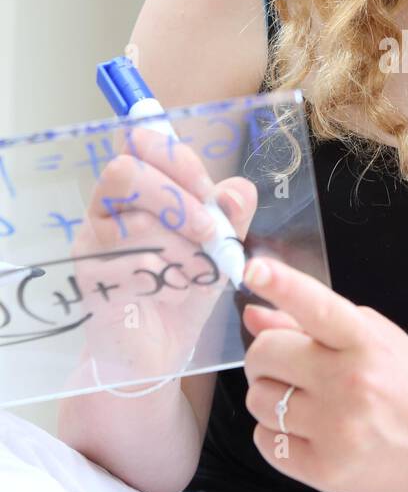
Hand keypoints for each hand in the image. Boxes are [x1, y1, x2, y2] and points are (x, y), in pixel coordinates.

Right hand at [69, 127, 257, 389]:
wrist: (160, 349)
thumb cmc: (185, 288)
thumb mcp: (220, 247)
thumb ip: (231, 214)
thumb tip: (235, 190)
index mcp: (139, 188)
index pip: (141, 143)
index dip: (176, 158)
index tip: (207, 191)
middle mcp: (107, 206)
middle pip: (124, 171)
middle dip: (176, 199)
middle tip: (208, 232)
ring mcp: (91, 239)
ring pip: (131, 219)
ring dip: (177, 245)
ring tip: (195, 270)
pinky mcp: (87, 274)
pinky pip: (127, 263)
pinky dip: (165, 279)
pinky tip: (173, 293)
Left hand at [241, 256, 407, 491]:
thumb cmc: (406, 385)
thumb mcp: (372, 339)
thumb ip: (310, 323)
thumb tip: (253, 314)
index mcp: (365, 341)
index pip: (317, 306)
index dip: (283, 285)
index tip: (254, 269)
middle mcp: (350, 383)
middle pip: (264, 355)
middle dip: (267, 358)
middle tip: (289, 366)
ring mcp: (336, 429)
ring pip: (257, 400)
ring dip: (271, 398)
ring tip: (305, 402)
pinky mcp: (324, 470)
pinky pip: (264, 441)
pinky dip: (277, 435)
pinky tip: (308, 431)